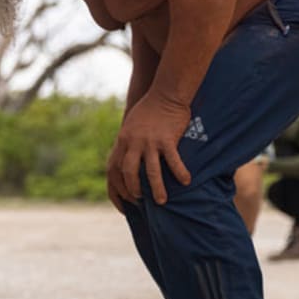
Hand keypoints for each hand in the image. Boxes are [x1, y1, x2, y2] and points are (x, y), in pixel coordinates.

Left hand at [106, 92, 192, 209]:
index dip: (116, 189)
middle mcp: (132, 143)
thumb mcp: (130, 128)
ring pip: (151, 171)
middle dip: (133, 191)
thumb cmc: (148, 112)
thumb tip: (127, 164)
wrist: (164, 94)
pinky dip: (179, 172)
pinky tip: (186, 181)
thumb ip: (127, 145)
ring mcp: (149, 141)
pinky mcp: (166, 139)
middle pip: (128, 173)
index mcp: (122, 141)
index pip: (113, 171)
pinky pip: (173, 160)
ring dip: (156, 188)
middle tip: (141, 202)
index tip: (123, 204)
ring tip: (162, 202)